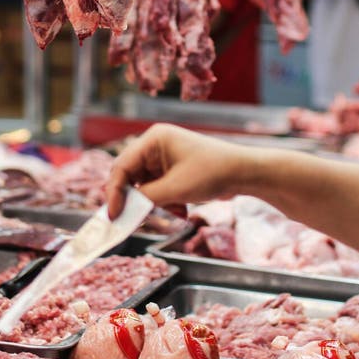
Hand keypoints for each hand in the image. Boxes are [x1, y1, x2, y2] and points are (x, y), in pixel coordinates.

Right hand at [106, 124, 245, 219]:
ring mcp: (163, 156)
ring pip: (143, 185)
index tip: (114, 215)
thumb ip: (146, 198)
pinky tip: (180, 209)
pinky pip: (157, 187)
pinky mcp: (172, 168)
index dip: (114, 191)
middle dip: (135, 198)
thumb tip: (125, 208)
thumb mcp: (175, 189)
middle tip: (133, 220)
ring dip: (154, 202)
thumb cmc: (212, 173)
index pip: (122, 166)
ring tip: (174, 211)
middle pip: (130, 175)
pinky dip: (164, 201)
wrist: (244, 173)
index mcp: (153, 139)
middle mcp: (155, 145)